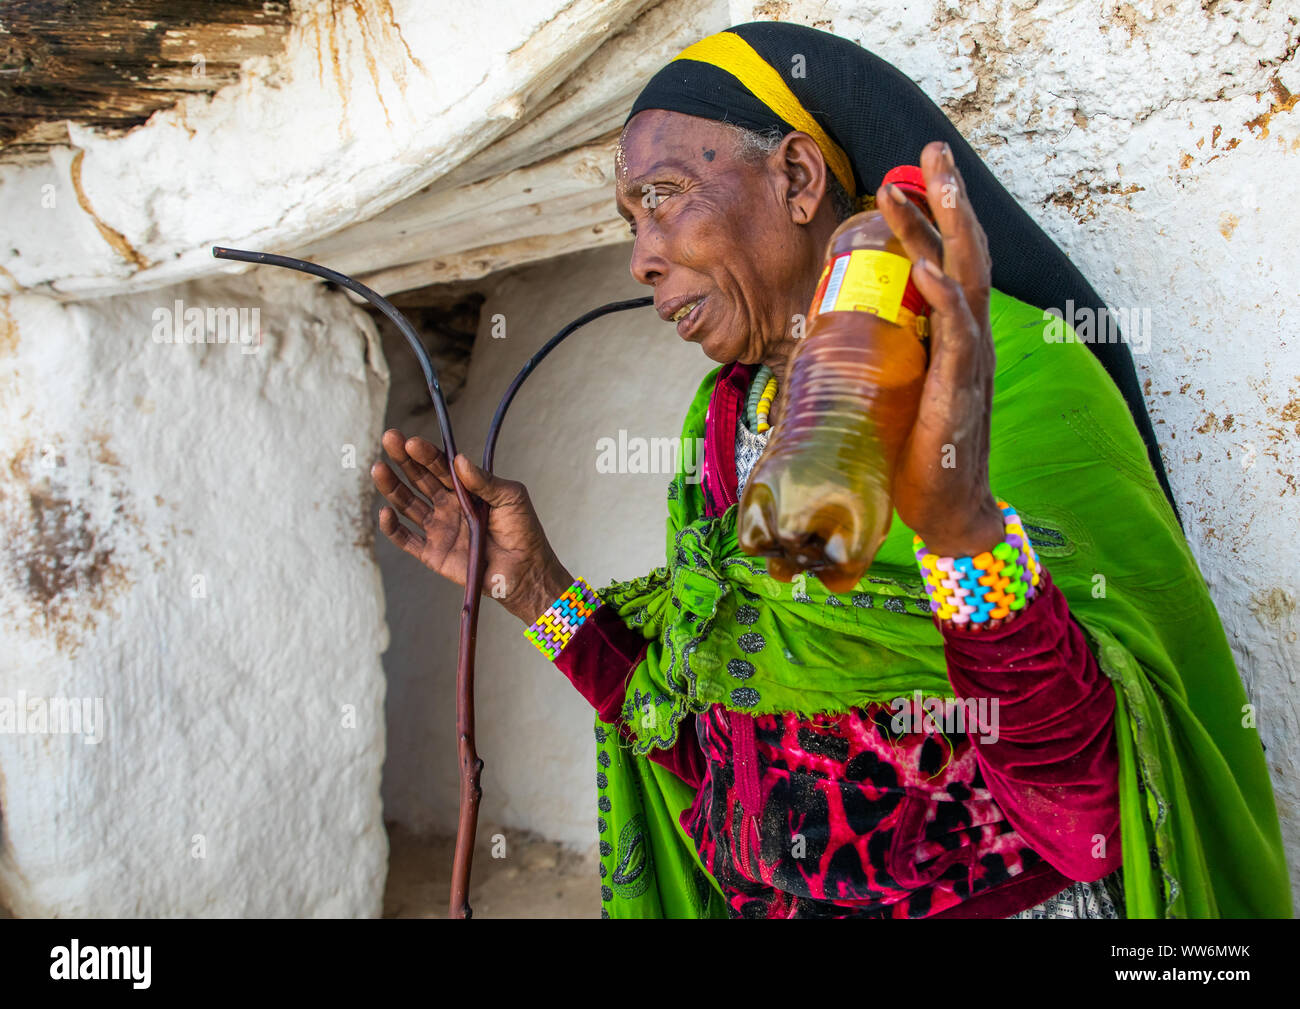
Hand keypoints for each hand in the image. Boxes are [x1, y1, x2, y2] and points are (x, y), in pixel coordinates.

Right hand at [370, 429, 572, 622]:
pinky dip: (392, 527)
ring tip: (378, 469)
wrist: (526, 571)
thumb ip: (484, 480)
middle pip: (420, 480)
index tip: (412, 441)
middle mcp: (448, 506)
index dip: (426, 453)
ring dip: (392, 487)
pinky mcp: (433, 554)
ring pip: (408, 504)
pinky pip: (406, 540)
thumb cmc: (524, 532)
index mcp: (466, 490)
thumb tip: (458, 459)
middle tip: (389, 439)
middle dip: (403, 460)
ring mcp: (438, 529)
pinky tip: (386, 512)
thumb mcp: (510, 497)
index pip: (440, 467)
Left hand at [875, 140, 1002, 556]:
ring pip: (965, 278)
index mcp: (953, 335)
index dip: (932, 217)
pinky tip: (925, 266)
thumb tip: (844, 327)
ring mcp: (969, 362)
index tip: (912, 173)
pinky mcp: (958, 392)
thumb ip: (887, 353)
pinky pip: (956, 336)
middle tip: (931, 149)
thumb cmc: (919, 452)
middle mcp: (969, 338)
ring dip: (945, 226)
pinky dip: (944, 298)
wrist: (947, 511)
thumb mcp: (900, 389)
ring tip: (924, 183)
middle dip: (947, 197)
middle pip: (964, 253)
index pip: (946, 261)